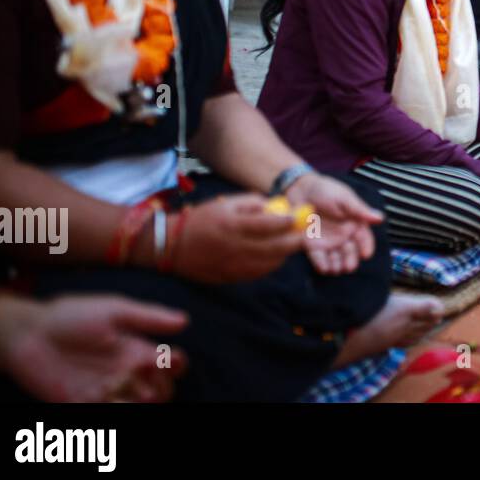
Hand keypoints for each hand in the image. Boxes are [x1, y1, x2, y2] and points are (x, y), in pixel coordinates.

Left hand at [0, 294, 187, 401]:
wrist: (29, 334)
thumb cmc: (72, 315)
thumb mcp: (114, 310)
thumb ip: (148, 317)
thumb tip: (185, 320)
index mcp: (136, 349)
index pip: (169, 364)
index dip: (176, 364)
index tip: (170, 359)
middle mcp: (125, 372)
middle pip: (160, 390)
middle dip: (163, 388)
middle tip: (148, 379)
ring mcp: (105, 390)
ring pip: (138, 404)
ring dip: (141, 400)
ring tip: (129, 387)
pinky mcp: (82, 404)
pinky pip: (109, 412)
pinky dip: (118, 407)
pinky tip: (110, 395)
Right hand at [172, 194, 303, 283]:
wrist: (173, 246)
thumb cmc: (201, 220)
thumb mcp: (223, 203)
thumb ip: (249, 202)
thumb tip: (273, 205)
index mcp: (233, 225)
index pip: (266, 225)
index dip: (286, 222)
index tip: (298, 217)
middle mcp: (235, 247)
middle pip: (274, 247)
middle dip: (295, 241)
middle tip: (307, 234)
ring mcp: (234, 265)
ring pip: (270, 262)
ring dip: (285, 253)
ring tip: (294, 244)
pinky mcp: (231, 277)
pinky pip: (258, 272)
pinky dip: (271, 264)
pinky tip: (277, 257)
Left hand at [285, 173, 382, 275]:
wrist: (301, 189)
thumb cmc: (326, 190)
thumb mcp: (344, 198)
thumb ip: (360, 210)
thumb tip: (380, 218)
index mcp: (354, 223)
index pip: (364, 238)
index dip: (366, 246)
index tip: (365, 254)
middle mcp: (343, 234)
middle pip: (350, 251)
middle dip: (350, 260)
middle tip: (349, 267)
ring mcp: (328, 240)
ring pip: (335, 257)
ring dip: (337, 265)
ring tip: (336, 269)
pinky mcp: (312, 244)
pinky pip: (318, 256)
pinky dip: (321, 263)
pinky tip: (324, 268)